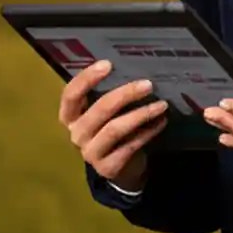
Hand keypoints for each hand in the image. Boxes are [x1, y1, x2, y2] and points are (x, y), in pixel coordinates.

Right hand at [59, 60, 170, 192]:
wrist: (121, 169)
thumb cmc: (112, 130)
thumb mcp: (107, 114)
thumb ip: (111, 96)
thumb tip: (137, 70)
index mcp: (71, 117)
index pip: (70, 95)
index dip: (86, 79)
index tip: (108, 64)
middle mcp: (77, 135)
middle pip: (99, 110)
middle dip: (124, 95)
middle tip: (148, 85)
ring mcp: (91, 153)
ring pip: (115, 129)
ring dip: (141, 114)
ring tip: (162, 105)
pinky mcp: (108, 168)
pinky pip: (130, 145)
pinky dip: (148, 132)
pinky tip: (161, 122)